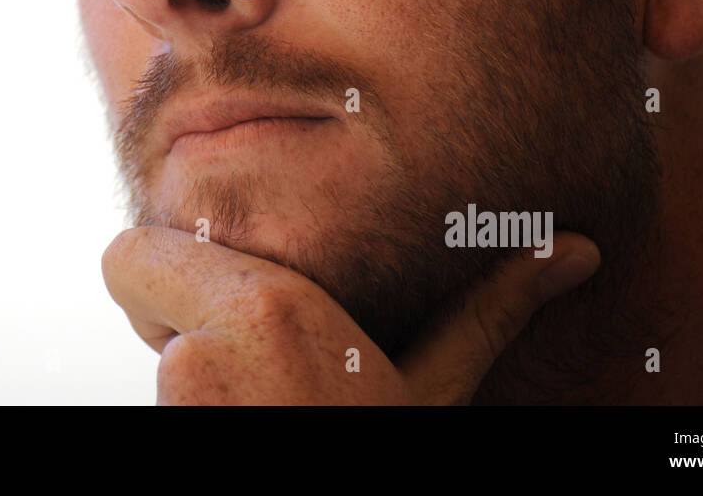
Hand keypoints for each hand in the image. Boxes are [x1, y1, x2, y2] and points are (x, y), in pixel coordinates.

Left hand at [101, 225, 600, 404]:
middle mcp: (203, 349)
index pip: (128, 254)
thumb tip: (575, 251)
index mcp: (266, 307)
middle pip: (127, 299)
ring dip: (190, 376)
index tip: (230, 324)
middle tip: (254, 377)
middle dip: (172, 322)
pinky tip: (248, 434)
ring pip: (143, 359)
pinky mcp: (166, 441)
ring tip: (265, 415)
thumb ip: (486, 311)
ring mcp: (176, 402)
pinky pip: (154, 405)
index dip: (170, 284)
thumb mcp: (432, 393)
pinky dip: (189, 416)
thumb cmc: (386, 451)